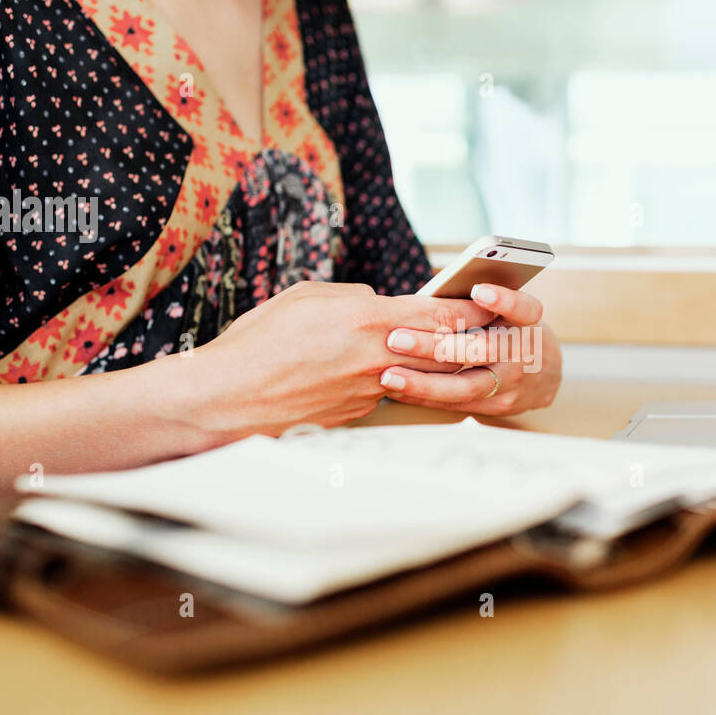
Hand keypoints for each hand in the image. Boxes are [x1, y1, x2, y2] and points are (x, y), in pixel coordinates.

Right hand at [189, 281, 494, 437]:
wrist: (229, 400)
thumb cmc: (258, 343)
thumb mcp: (306, 297)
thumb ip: (353, 297)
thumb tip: (379, 302)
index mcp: (368, 321)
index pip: (441, 316)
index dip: (471, 311)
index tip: (486, 305)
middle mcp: (378, 361)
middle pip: (445, 352)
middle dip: (469, 342)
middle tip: (485, 333)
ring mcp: (370, 394)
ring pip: (419, 377)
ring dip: (435, 367)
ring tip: (442, 355)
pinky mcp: (357, 416)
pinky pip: (385, 395)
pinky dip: (392, 384)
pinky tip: (377, 376)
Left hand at [376, 283, 561, 415]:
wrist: (546, 374)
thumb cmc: (511, 331)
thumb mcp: (507, 313)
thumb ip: (477, 307)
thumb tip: (426, 299)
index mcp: (527, 323)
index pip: (523, 309)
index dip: (503, 301)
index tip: (478, 290)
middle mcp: (523, 353)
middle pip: (481, 350)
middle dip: (436, 345)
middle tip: (397, 338)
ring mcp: (512, 384)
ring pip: (466, 386)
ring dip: (423, 382)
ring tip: (389, 374)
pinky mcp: (499, 405)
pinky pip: (457, 404)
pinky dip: (424, 397)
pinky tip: (397, 390)